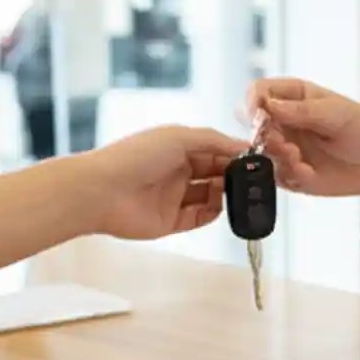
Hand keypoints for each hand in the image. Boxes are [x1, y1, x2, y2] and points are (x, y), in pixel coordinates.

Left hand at [87, 125, 247, 239]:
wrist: (102, 192)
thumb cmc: (136, 156)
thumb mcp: (179, 137)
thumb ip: (213, 141)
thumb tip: (242, 147)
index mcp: (177, 148)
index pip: (213, 150)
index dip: (234, 154)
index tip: (256, 159)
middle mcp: (177, 171)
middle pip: (214, 173)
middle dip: (234, 175)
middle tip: (254, 178)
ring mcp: (174, 197)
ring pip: (210, 196)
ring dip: (226, 194)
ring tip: (239, 192)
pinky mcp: (171, 221)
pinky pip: (199, 218)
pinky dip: (213, 213)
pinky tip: (220, 207)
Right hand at [243, 77, 359, 218]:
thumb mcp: (335, 113)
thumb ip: (301, 110)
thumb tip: (267, 105)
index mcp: (292, 97)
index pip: (259, 92)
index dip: (252, 102)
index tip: (257, 114)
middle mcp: (284, 122)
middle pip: (252, 124)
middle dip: (260, 133)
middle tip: (278, 140)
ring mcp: (285, 148)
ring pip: (260, 152)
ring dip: (273, 156)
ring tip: (296, 158)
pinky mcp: (292, 174)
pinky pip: (276, 177)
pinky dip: (287, 175)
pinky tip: (306, 172)